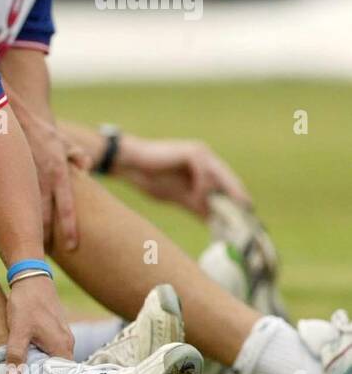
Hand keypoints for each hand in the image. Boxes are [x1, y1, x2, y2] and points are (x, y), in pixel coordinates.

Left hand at [5, 274, 72, 366]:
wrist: (31, 279)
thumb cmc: (26, 304)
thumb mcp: (17, 331)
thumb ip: (16, 354)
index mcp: (62, 346)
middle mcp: (67, 342)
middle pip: (59, 369)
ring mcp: (64, 335)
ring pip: (56, 359)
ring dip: (43, 367)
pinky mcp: (57, 330)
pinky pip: (53, 349)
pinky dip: (43, 356)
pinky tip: (29, 359)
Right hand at [14, 102, 85, 251]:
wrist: (11, 116)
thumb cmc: (38, 130)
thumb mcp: (62, 141)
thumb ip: (77, 156)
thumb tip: (85, 168)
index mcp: (57, 174)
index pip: (65, 208)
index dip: (68, 229)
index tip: (71, 247)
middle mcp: (41, 180)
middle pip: (43, 218)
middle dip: (44, 239)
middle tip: (45, 257)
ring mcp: (22, 181)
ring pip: (25, 214)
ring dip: (27, 231)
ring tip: (27, 248)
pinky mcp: (5, 180)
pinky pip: (10, 203)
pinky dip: (11, 217)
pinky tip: (7, 228)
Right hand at [115, 135, 250, 217]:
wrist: (130, 163)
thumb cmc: (150, 177)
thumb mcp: (179, 197)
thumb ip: (197, 205)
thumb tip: (213, 220)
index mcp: (203, 165)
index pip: (226, 184)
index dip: (235, 200)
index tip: (244, 218)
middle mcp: (206, 156)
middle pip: (229, 180)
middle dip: (236, 200)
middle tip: (243, 218)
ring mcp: (201, 152)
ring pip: (220, 178)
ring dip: (217, 198)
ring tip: (213, 213)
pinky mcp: (193, 153)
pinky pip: (206, 175)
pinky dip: (204, 189)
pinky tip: (196, 199)